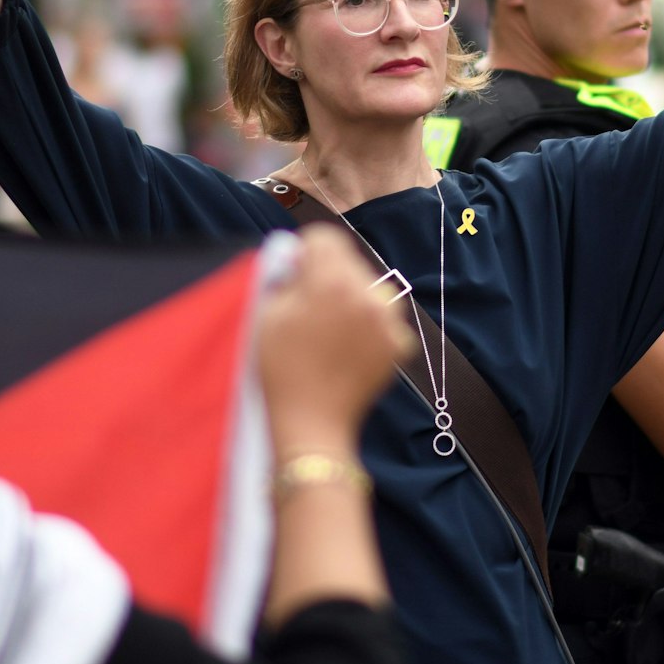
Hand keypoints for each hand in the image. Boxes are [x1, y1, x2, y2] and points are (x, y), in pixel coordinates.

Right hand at [257, 227, 414, 448]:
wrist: (311, 426)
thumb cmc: (280, 371)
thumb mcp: (265, 316)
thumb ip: (280, 277)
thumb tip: (293, 258)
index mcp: (331, 282)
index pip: (324, 238)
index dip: (305, 252)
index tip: (295, 274)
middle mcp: (367, 294)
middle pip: (348, 261)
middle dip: (328, 275)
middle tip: (308, 309)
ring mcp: (388, 320)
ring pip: (371, 287)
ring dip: (353, 298)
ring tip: (331, 329)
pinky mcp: (399, 343)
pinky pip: (384, 318)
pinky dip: (370, 326)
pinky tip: (348, 348)